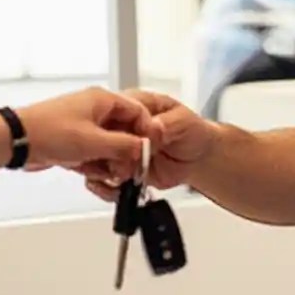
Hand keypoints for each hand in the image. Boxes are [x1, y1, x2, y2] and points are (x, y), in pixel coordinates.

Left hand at [17, 86, 159, 179]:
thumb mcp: (94, 141)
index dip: (145, 132)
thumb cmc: (49, 132)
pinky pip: (94, 153)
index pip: (138, 112)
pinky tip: (92, 173)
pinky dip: (96, 164)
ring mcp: (83, 126)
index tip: (146, 151)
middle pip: (124, 131)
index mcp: (103, 100)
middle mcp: (95, 110)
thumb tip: (143, 149)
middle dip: (126, 152)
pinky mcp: (73, 142)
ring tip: (108, 174)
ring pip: (110, 145)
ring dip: (111, 161)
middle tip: (126, 169)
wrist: (16, 141)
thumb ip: (124, 146)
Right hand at [81, 90, 216, 199]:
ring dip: (104, 171)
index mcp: (134, 105)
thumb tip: (152, 127)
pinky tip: (116, 189)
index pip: (111, 111)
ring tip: (120, 178)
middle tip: (121, 165)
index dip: (113, 126)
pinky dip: (107, 186)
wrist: (197, 157)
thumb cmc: (192, 131)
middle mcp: (121, 125)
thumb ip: (168, 123)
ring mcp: (118, 148)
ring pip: (97, 158)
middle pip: (98, 136)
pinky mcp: (120, 168)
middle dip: (105, 152)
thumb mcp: (184, 122)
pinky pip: (105, 178)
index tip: (126, 142)